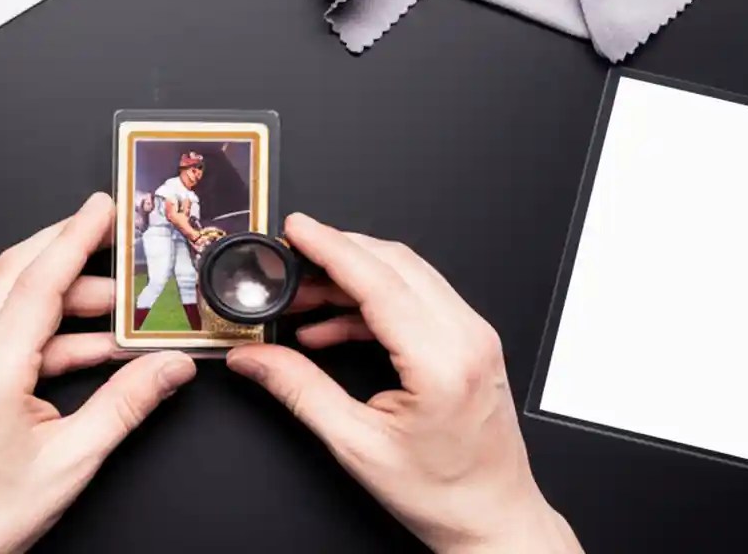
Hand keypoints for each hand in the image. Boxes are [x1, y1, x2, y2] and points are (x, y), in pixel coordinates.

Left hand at [0, 193, 196, 553]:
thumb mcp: (71, 462)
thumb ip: (127, 405)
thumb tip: (169, 368)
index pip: (37, 281)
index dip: (74, 237)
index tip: (101, 208)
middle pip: (16, 273)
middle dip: (69, 247)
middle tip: (115, 235)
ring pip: (10, 302)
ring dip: (64, 296)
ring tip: (119, 308)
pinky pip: (4, 334)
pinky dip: (48, 331)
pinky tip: (89, 347)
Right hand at [226, 214, 580, 553]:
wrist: (491, 519)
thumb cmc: (442, 494)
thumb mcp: (355, 445)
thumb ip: (299, 390)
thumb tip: (255, 359)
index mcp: (442, 362)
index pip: (378, 281)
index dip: (331, 247)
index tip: (297, 229)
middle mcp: (467, 338)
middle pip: (394, 264)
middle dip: (337, 252)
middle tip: (289, 259)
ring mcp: (474, 336)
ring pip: (408, 275)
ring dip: (353, 275)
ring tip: (302, 298)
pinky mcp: (471, 342)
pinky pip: (418, 299)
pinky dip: (373, 300)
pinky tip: (332, 323)